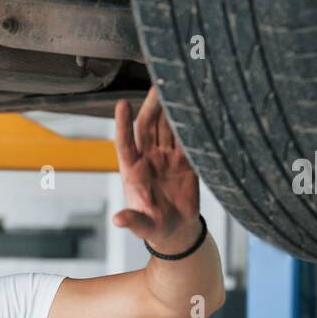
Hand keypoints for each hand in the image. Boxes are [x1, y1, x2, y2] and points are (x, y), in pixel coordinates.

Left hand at [112, 86, 200, 254]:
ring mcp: (167, 157)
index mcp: (132, 170)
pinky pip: (188, 137)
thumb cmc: (154, 229)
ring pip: (168, 127)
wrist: (176, 232)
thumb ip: (132, 221)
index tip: (122, 104)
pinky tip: (198, 106)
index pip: (125, 142)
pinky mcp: (187, 160)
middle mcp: (148, 159)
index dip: (123, 124)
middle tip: (158, 85)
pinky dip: (193, 123)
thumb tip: (118, 220)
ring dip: (171, 108)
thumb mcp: (143, 227)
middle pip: (148, 127)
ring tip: (178, 85)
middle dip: (152, 106)